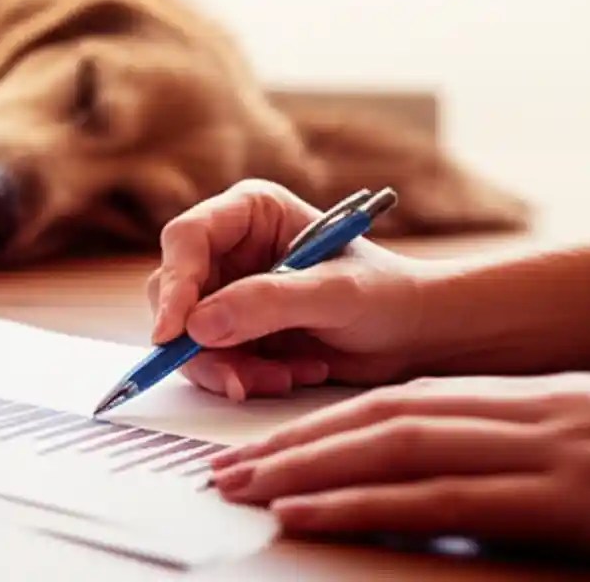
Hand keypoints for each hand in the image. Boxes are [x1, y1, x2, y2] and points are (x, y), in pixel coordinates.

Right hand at [147, 180, 432, 400]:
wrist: (416, 336)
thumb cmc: (388, 296)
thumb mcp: (334, 295)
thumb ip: (267, 303)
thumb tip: (197, 326)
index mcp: (250, 212)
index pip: (187, 240)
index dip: (174, 285)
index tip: (174, 333)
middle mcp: (229, 248)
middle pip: (175, 292)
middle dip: (201, 342)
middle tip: (234, 378)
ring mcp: (227, 291)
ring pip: (187, 335)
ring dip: (229, 367)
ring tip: (283, 377)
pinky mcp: (233, 331)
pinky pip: (210, 360)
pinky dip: (244, 377)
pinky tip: (290, 375)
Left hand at [206, 373, 589, 554]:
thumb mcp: (581, 453)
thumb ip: (509, 458)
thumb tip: (427, 484)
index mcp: (527, 403)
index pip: (403, 405)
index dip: (327, 424)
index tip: (268, 448)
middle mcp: (526, 416)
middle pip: (383, 417)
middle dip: (298, 443)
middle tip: (227, 469)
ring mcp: (545, 453)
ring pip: (398, 447)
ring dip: (311, 467)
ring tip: (245, 488)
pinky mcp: (563, 499)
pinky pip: (441, 496)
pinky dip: (364, 502)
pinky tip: (309, 513)